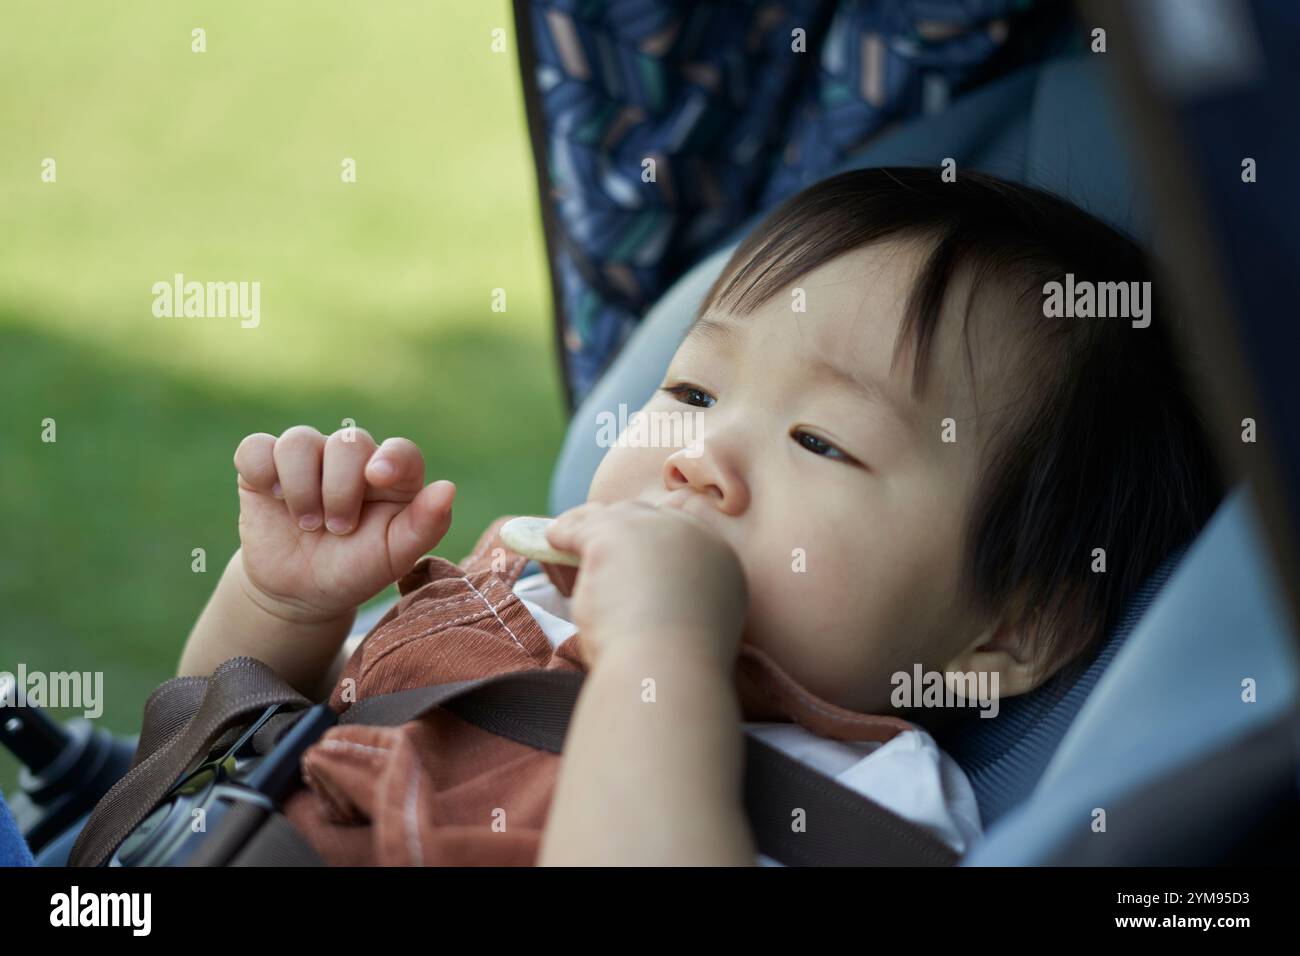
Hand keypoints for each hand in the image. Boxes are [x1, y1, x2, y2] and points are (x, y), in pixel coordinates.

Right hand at [232, 425, 454, 621]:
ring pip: (298, 441)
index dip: (391, 458)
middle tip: (338, 529)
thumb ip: (424, 525)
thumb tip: (448, 489)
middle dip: (340, 489)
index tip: (376, 477)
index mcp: (392, 476)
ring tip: (308, 524)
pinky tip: (273, 497)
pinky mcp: (264, 466)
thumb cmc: (356, 569)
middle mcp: (351, 459)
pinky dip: (261, 469)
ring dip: (302, 486)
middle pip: (347, 441)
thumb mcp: (393, 557)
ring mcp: (306, 458)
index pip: (399, 450)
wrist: (301, 590)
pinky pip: (256, 447)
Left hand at [544, 498, 746, 671]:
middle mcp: (694, 534)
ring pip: (613, 517)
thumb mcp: (690, 626)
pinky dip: (565, 534)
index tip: (631, 552)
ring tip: (566, 537)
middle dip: (620, 528)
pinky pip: (583, 528)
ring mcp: (655, 529)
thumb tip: (639, 597)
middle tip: (594, 544)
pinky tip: (552, 541)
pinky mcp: (616, 534)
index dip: (652, 541)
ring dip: (588, 527)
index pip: (680, 532)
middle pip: (647, 517)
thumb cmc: (674, 666)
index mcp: (720, 560)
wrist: (667, 669)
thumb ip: (677, 602)